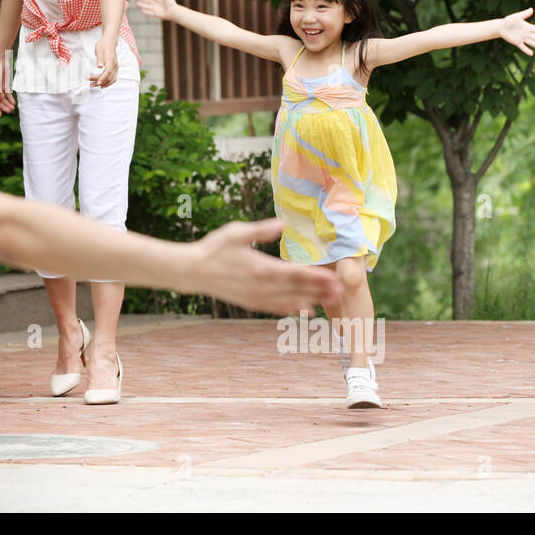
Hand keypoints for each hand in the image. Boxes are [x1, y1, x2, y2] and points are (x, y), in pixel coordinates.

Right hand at [0, 53, 14, 115]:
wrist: (1, 61)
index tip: (0, 114)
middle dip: (3, 107)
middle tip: (9, 111)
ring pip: (3, 99)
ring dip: (7, 104)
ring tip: (12, 108)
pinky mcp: (5, 85)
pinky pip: (7, 94)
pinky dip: (10, 99)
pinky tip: (13, 103)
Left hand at [88, 35, 118, 87]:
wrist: (109, 41)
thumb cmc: (104, 45)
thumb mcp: (99, 50)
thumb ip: (100, 59)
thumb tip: (100, 66)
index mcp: (111, 60)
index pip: (108, 72)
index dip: (103, 78)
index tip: (97, 82)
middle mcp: (115, 65)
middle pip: (109, 77)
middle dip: (100, 82)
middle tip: (90, 84)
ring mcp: (115, 67)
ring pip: (112, 79)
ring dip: (104, 84)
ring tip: (94, 85)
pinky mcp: (114, 68)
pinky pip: (113, 78)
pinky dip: (108, 83)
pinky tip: (102, 84)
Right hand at [134, 0, 176, 20]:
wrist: (173, 12)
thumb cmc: (172, 3)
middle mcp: (157, 3)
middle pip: (147, 1)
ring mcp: (156, 9)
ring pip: (147, 6)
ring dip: (142, 5)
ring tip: (137, 3)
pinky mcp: (156, 14)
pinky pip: (149, 12)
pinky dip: (145, 11)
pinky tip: (141, 10)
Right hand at [187, 219, 341, 314]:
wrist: (193, 271)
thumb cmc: (214, 248)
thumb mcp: (236, 232)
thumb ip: (261, 230)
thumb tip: (282, 224)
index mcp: (260, 267)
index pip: (295, 273)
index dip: (316, 276)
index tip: (334, 277)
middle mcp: (261, 286)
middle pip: (297, 289)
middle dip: (321, 290)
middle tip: (342, 291)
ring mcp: (256, 297)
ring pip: (290, 300)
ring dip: (312, 300)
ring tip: (332, 301)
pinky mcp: (251, 303)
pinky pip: (276, 307)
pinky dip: (292, 309)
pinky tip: (306, 310)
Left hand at [500, 7, 534, 55]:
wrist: (500, 27)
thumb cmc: (508, 21)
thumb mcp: (516, 17)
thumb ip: (524, 14)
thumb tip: (532, 9)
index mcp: (527, 26)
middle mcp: (526, 33)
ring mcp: (522, 38)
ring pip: (531, 42)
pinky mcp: (517, 42)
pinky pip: (523, 47)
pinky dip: (527, 50)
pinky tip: (532, 54)